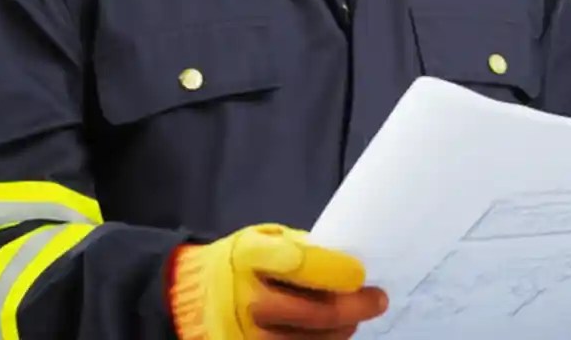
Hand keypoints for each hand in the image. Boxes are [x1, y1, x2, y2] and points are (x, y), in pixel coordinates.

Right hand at [171, 223, 387, 338]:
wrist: (193, 294)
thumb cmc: (239, 261)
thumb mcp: (264, 239)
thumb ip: (301, 249)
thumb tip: (347, 265)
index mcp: (251, 256)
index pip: (305, 265)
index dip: (339, 272)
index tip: (360, 274)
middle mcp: (248, 298)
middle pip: (316, 313)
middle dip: (356, 308)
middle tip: (377, 300)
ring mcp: (247, 333)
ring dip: (343, 330)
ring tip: (354, 318)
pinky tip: (332, 333)